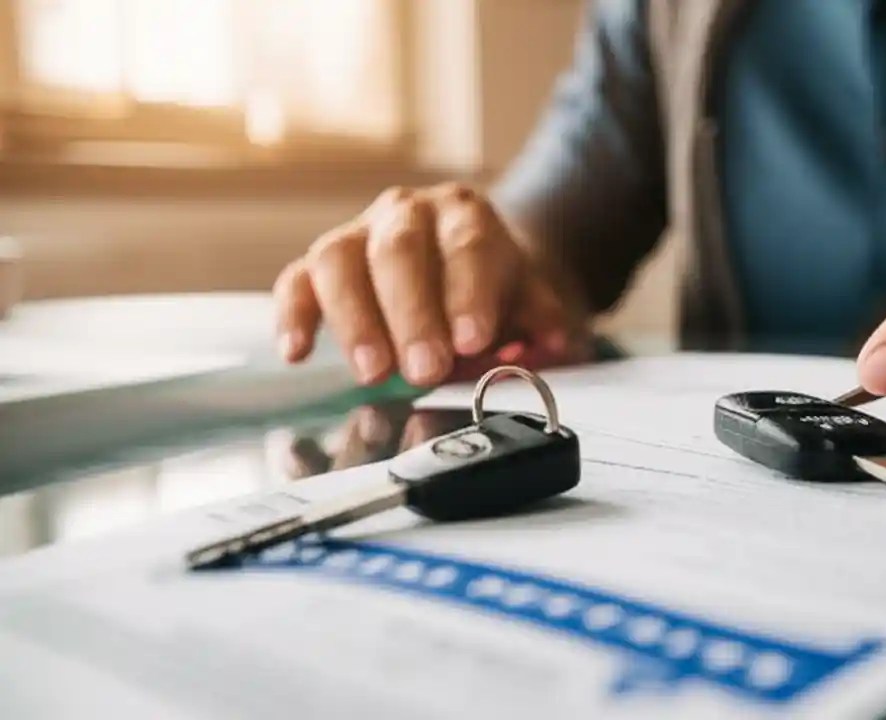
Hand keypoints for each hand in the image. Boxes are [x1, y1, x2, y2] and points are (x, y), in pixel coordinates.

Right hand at [274, 184, 589, 385]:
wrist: (467, 263)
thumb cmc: (494, 285)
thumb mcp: (533, 297)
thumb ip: (546, 320)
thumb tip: (555, 345)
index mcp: (465, 214)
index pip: (466, 246)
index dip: (467, 294)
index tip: (473, 341)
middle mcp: (407, 213)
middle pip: (400, 253)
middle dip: (412, 315)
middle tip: (425, 369)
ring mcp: (358, 235)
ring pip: (340, 261)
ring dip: (355, 320)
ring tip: (373, 372)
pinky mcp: (320, 266)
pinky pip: (296, 283)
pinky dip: (294, 316)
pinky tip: (298, 353)